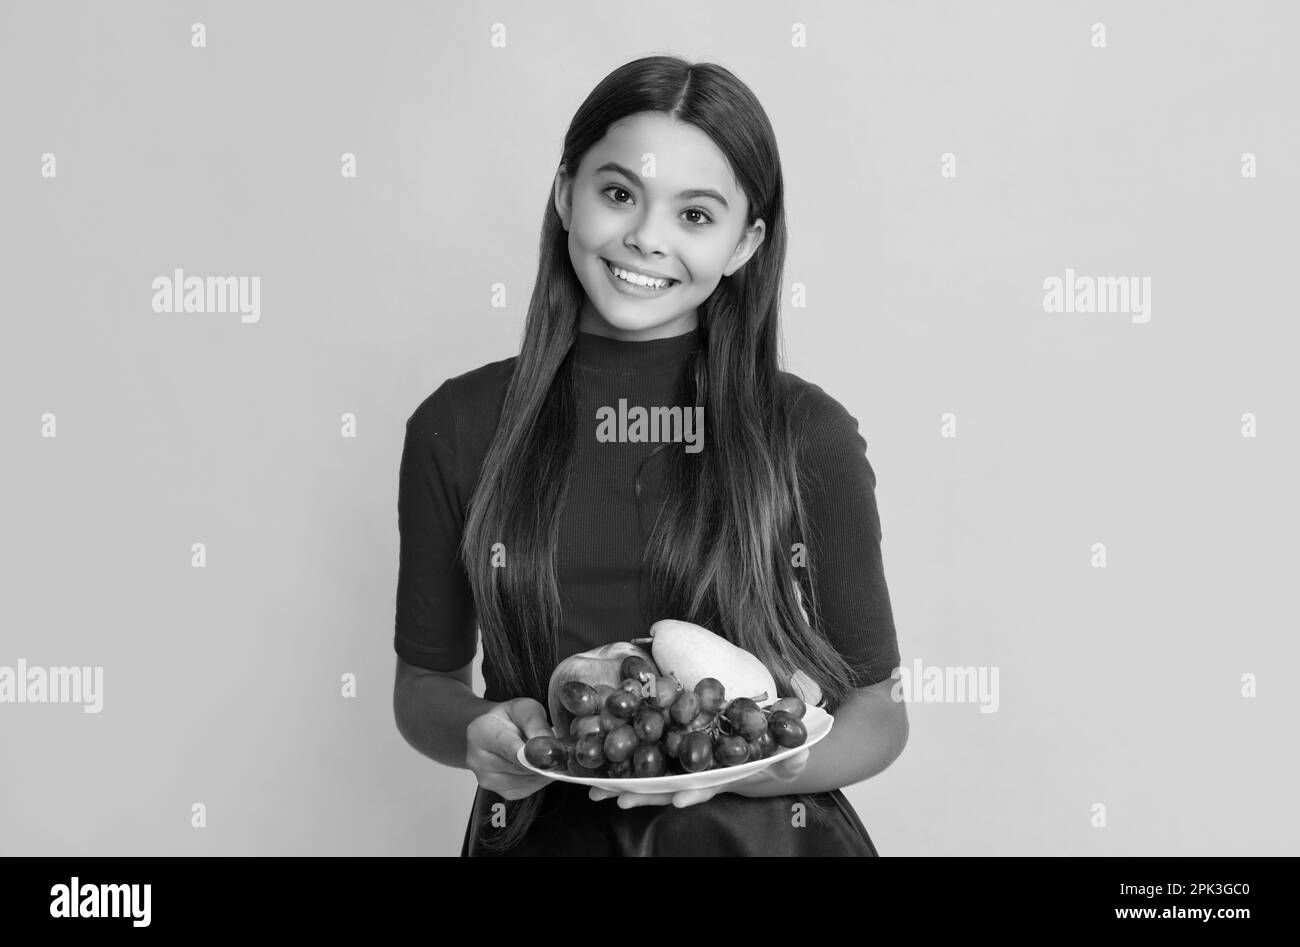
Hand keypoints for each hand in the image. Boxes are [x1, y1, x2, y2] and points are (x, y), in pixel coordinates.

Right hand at [466, 697, 555, 799]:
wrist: (497, 730)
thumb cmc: (511, 717)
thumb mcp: (524, 708)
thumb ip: (536, 724)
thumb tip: (549, 746)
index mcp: (480, 733)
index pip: (509, 749)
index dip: (533, 754)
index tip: (552, 754)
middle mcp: (477, 759)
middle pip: (519, 768)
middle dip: (542, 761)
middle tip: (559, 751)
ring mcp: (487, 779)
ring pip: (525, 781)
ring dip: (542, 771)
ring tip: (548, 755)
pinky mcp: (500, 792)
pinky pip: (527, 789)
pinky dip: (539, 779)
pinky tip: (540, 766)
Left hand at [588, 747, 810, 807]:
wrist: (758, 745)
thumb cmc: (770, 753)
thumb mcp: (785, 756)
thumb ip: (791, 758)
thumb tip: (799, 755)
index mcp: (722, 776)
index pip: (707, 787)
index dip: (693, 793)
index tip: (678, 799)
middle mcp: (698, 774)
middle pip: (668, 789)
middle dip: (645, 796)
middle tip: (619, 800)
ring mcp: (682, 764)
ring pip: (651, 777)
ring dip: (625, 784)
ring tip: (596, 789)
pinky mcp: (672, 749)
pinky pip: (645, 755)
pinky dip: (624, 759)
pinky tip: (600, 761)